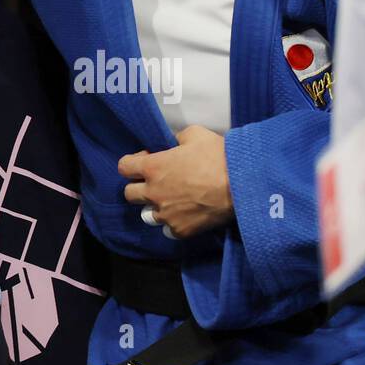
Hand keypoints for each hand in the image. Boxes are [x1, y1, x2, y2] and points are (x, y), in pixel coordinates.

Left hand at [119, 125, 234, 238]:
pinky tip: (186, 215)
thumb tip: (173, 144)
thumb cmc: (218, 155)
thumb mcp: (195, 134)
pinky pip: (168, 230)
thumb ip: (177, 139)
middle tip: (157, 182)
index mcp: (153, 167)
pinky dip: (174, 223)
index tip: (146, 162)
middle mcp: (153, 192)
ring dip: (155, 207)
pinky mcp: (180, 230)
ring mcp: (165, 214)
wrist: (241, 184)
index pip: (123, 167)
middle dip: (139, 187)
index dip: (133, 163)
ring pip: (147, 215)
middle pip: (129, 194)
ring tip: (172, 202)